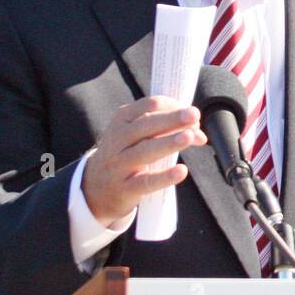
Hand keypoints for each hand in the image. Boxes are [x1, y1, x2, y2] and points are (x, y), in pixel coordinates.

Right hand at [81, 96, 206, 225]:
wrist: (95, 188)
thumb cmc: (125, 154)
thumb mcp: (136, 135)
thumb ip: (165, 130)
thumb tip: (199, 134)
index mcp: (122, 120)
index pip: (148, 106)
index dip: (172, 106)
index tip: (192, 114)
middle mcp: (118, 139)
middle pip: (146, 125)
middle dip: (171, 119)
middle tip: (194, 114)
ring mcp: (119, 164)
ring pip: (145, 151)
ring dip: (168, 143)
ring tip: (189, 136)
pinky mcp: (125, 189)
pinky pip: (146, 182)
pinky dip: (164, 177)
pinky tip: (181, 171)